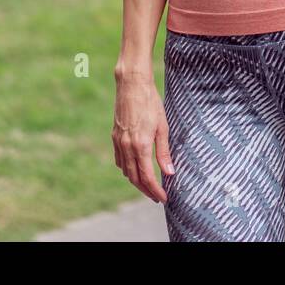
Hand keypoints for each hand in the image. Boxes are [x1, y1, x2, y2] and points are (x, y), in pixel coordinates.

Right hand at [112, 74, 171, 203]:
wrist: (132, 86)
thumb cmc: (151, 104)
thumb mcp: (163, 127)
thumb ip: (164, 152)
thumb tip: (169, 173)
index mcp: (141, 145)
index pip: (148, 177)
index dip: (156, 191)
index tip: (164, 198)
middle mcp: (127, 147)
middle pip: (135, 178)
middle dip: (146, 191)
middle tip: (157, 197)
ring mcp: (118, 143)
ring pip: (126, 171)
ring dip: (137, 182)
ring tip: (148, 186)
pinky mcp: (114, 137)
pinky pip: (119, 161)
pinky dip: (127, 170)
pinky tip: (135, 169)